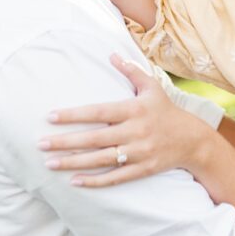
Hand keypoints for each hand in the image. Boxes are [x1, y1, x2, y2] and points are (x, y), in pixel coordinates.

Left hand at [40, 55, 207, 186]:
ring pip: (101, 160)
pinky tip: (75, 181)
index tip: (50, 117)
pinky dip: (95, 181)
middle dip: (66, 142)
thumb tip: (111, 53)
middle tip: (41, 144)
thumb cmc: (166, 111)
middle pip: (95, 138)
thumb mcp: (152, 87)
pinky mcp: (143, 170)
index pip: (97, 112)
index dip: (74, 115)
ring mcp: (138, 153)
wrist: (194, 141)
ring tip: (50, 163)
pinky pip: (116, 177)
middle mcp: (135, 131)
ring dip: (74, 163)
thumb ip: (131, 71)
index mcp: (133, 109)